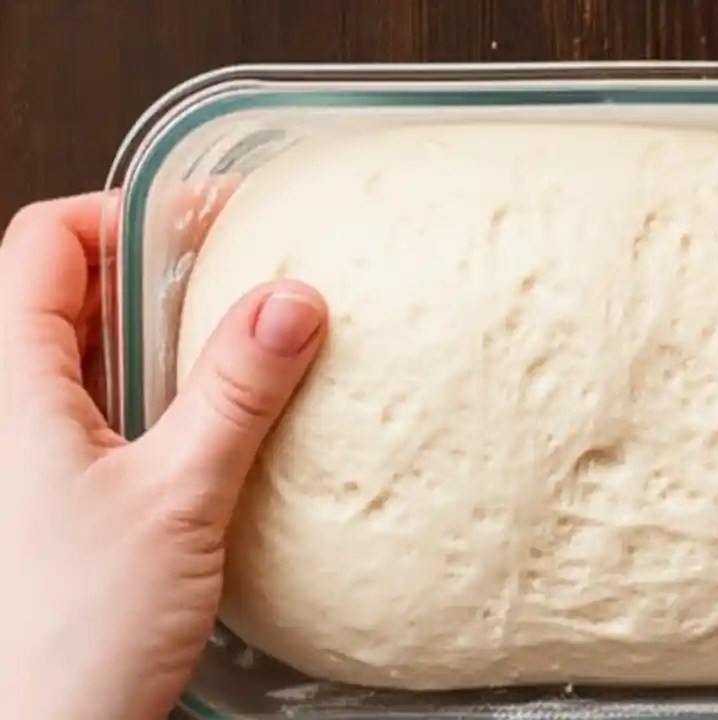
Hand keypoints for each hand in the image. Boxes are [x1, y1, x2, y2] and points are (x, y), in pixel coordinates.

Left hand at [0, 192, 327, 719]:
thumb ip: (234, 393)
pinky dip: (164, 400)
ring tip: (248, 343)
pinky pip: (108, 418)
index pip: (46, 241)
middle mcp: (8, 410)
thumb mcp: (175, 499)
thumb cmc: (70, 637)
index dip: (126, 213)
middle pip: (71, 292)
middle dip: (160, 273)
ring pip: (93, 359)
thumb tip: (290, 301)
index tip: (212, 220)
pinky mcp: (61, 502)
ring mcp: (32, 457)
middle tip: (248, 275)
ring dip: (167, 340)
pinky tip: (224, 425)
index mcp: (7, 384)